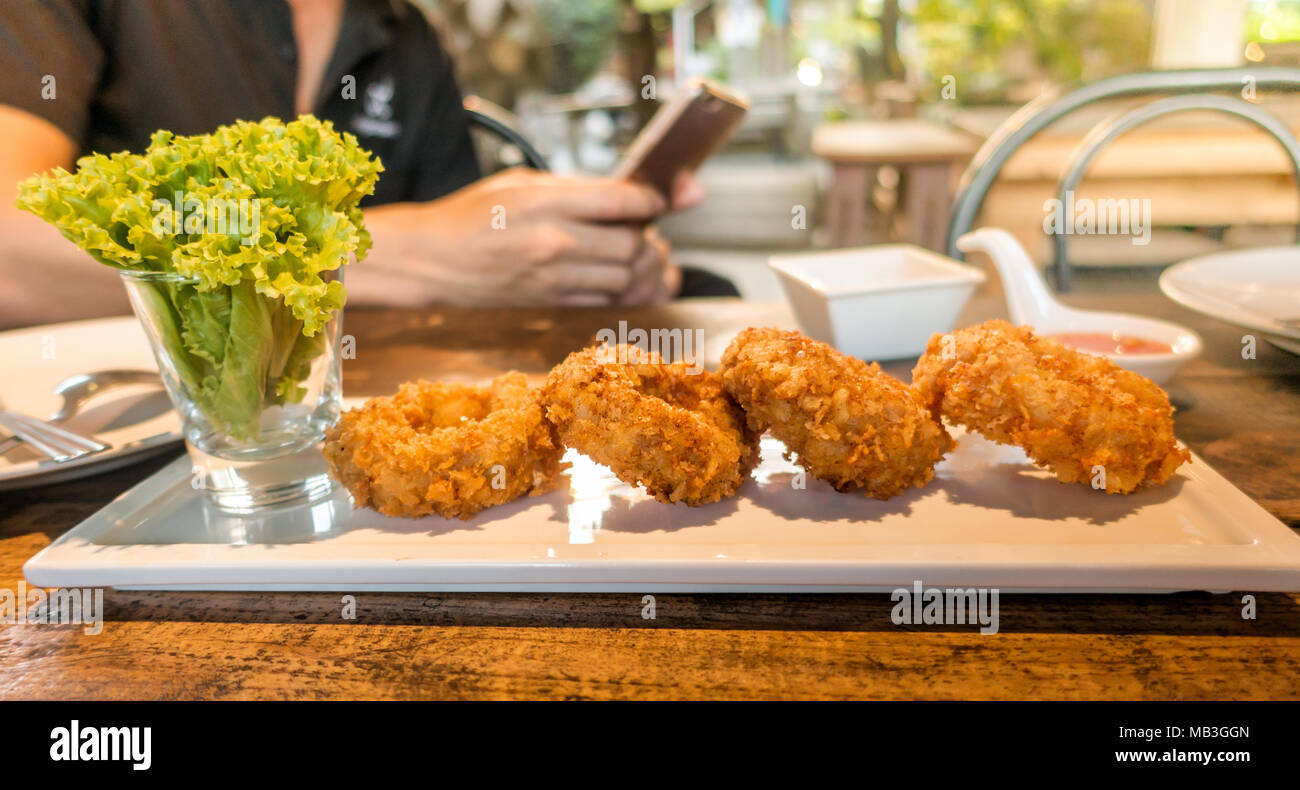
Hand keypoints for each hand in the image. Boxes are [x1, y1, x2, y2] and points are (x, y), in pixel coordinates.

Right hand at [357, 168, 678, 306]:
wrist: (429, 262)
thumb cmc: (473, 216)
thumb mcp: (521, 182)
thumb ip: (576, 186)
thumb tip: (628, 189)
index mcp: (544, 202)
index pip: (621, 201)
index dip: (654, 198)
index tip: (660, 197)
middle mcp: (552, 242)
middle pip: (633, 244)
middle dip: (650, 235)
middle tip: (647, 227)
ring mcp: (552, 279)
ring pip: (627, 277)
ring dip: (643, 266)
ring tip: (638, 252)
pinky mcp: (552, 305)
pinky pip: (607, 301)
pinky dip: (626, 290)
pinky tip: (622, 277)